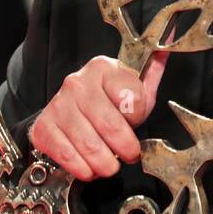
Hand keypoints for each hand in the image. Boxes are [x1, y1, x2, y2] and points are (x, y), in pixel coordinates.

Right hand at [29, 49, 170, 180]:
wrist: (70, 107)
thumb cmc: (108, 99)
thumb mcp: (134, 85)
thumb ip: (151, 72)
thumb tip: (167, 45)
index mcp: (104, 69)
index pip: (131, 98)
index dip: (137, 117)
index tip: (135, 123)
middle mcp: (78, 83)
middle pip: (110, 125)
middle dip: (125, 148)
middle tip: (129, 154)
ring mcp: (59, 105)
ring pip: (89, 145)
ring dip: (105, 163)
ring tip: (110, 164)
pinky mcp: (44, 127)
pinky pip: (67, 155)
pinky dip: (82, 168)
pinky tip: (89, 166)